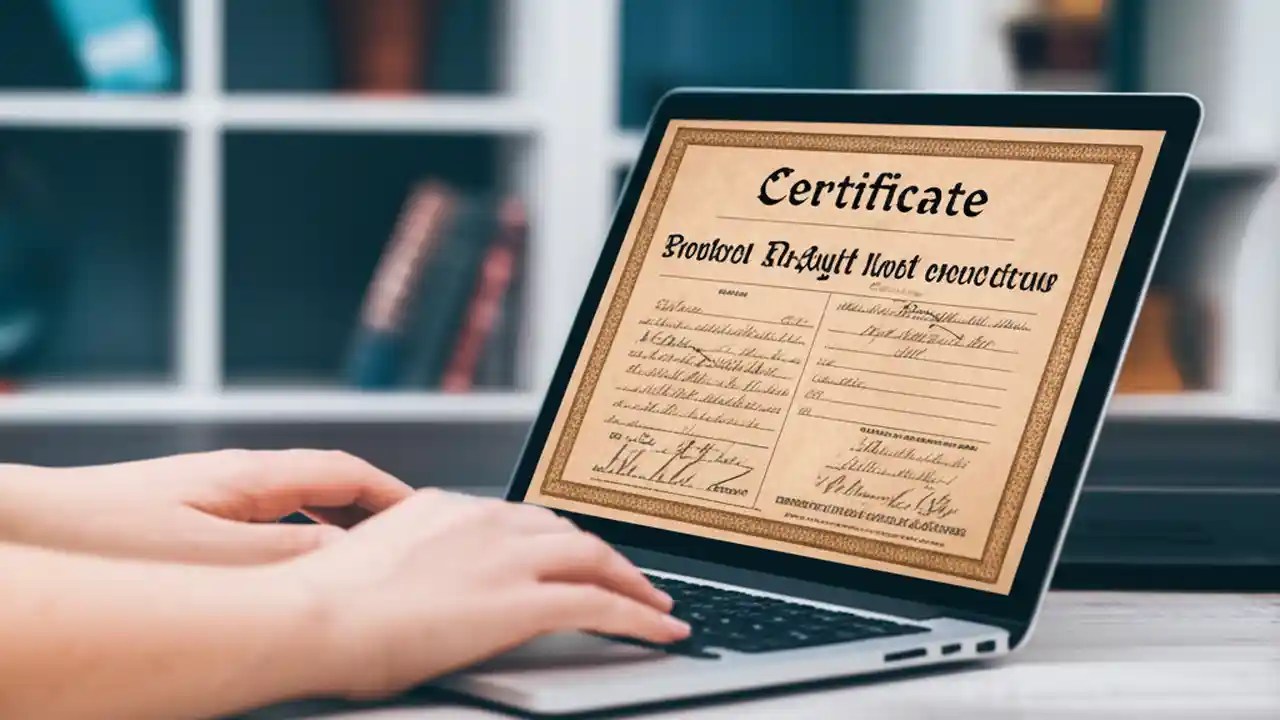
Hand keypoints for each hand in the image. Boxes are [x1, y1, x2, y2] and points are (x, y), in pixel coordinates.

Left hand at [0, 449, 412, 563]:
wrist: (35, 524)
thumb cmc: (112, 535)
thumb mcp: (219, 556)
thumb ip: (291, 552)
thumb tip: (347, 554)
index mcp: (254, 474)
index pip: (348, 472)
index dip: (394, 494)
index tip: (427, 515)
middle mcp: (238, 475)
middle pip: (326, 485)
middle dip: (369, 513)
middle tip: (402, 545)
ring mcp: (214, 493)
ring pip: (294, 506)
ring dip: (330, 530)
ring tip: (353, 565)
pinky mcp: (189, 514)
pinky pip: (264, 523)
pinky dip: (293, 542)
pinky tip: (287, 576)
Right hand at [278, 489, 689, 698]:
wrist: (313, 617)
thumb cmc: (322, 608)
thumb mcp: (371, 567)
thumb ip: (408, 565)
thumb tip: (413, 589)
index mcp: (447, 508)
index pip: (521, 518)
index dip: (556, 539)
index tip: (570, 554)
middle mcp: (485, 521)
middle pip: (566, 531)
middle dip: (603, 555)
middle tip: (628, 578)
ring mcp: (507, 556)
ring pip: (594, 557)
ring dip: (632, 582)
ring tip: (655, 604)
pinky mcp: (522, 599)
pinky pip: (601, 604)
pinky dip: (640, 616)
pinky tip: (661, 629)